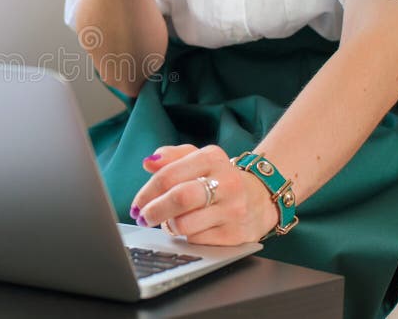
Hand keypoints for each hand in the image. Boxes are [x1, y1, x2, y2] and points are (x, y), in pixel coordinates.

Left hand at [130, 144, 279, 244]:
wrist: (260, 198)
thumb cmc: (218, 178)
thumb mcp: (197, 159)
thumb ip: (171, 157)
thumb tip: (148, 162)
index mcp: (212, 158)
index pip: (169, 175)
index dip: (147, 192)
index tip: (137, 204)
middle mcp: (227, 181)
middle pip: (179, 198)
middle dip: (154, 211)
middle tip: (143, 218)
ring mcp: (234, 209)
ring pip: (186, 224)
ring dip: (170, 226)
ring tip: (171, 221)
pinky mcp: (236, 235)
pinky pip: (198, 240)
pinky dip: (187, 237)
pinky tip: (192, 229)